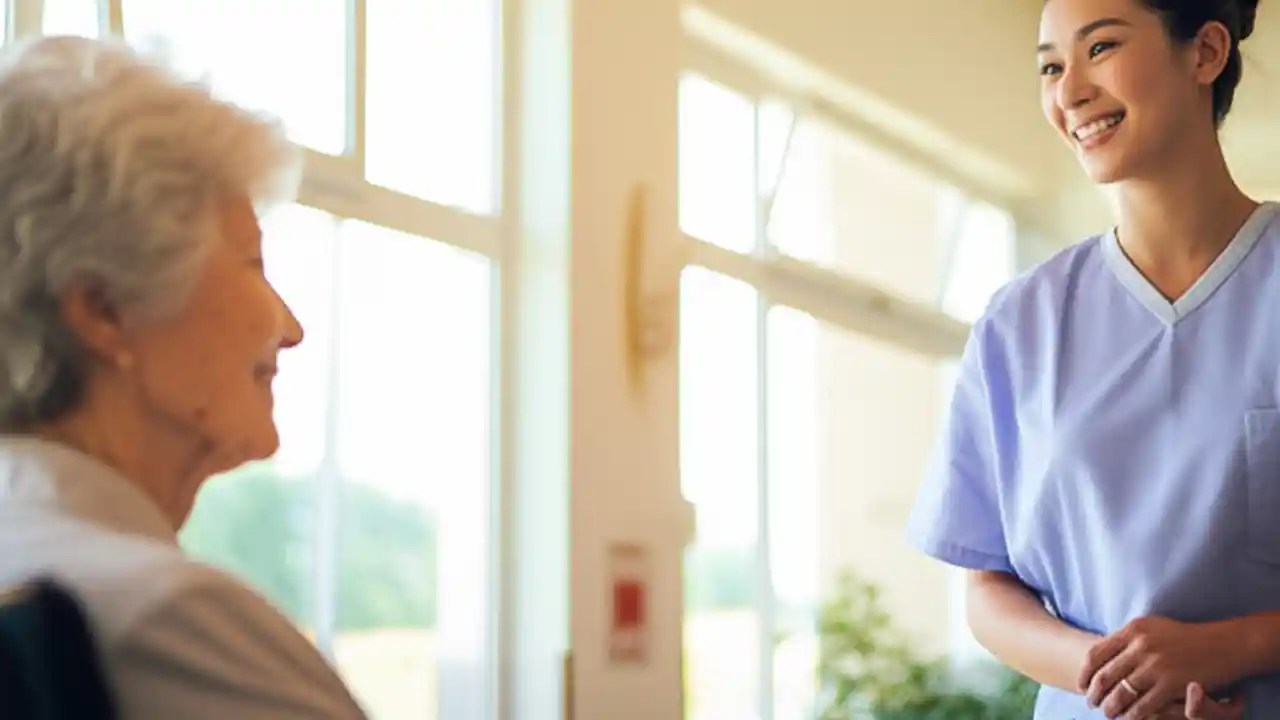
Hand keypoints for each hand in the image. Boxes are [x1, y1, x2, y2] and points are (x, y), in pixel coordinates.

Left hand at [1080, 616, 1230, 718]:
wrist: (1225, 644)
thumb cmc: (1185, 637)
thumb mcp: (1152, 628)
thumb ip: (1127, 639)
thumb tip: (1100, 653)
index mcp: (1133, 630)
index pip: (1096, 654)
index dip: (1084, 673)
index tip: (1080, 685)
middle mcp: (1141, 646)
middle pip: (1104, 676)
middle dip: (1094, 694)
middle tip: (1090, 703)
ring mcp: (1156, 666)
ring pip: (1121, 694)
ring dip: (1110, 707)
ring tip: (1107, 713)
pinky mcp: (1172, 685)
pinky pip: (1143, 706)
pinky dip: (1132, 715)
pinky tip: (1129, 719)